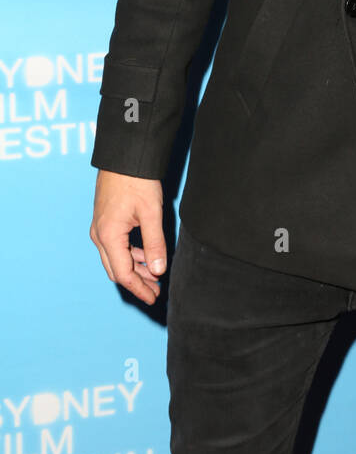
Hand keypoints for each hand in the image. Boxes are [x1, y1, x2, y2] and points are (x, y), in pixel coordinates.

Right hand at [90, 169, 166, 304]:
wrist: (124, 156)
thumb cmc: (137, 181)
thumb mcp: (151, 213)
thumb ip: (155, 243)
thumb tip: (158, 270)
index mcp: (108, 236)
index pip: (123, 274)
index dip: (139, 288)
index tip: (154, 297)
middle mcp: (99, 235)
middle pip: (116, 269)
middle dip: (136, 283)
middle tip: (156, 291)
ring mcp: (100, 228)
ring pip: (115, 258)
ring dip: (135, 269)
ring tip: (155, 275)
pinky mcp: (105, 221)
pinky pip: (115, 246)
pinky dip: (131, 255)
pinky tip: (146, 256)